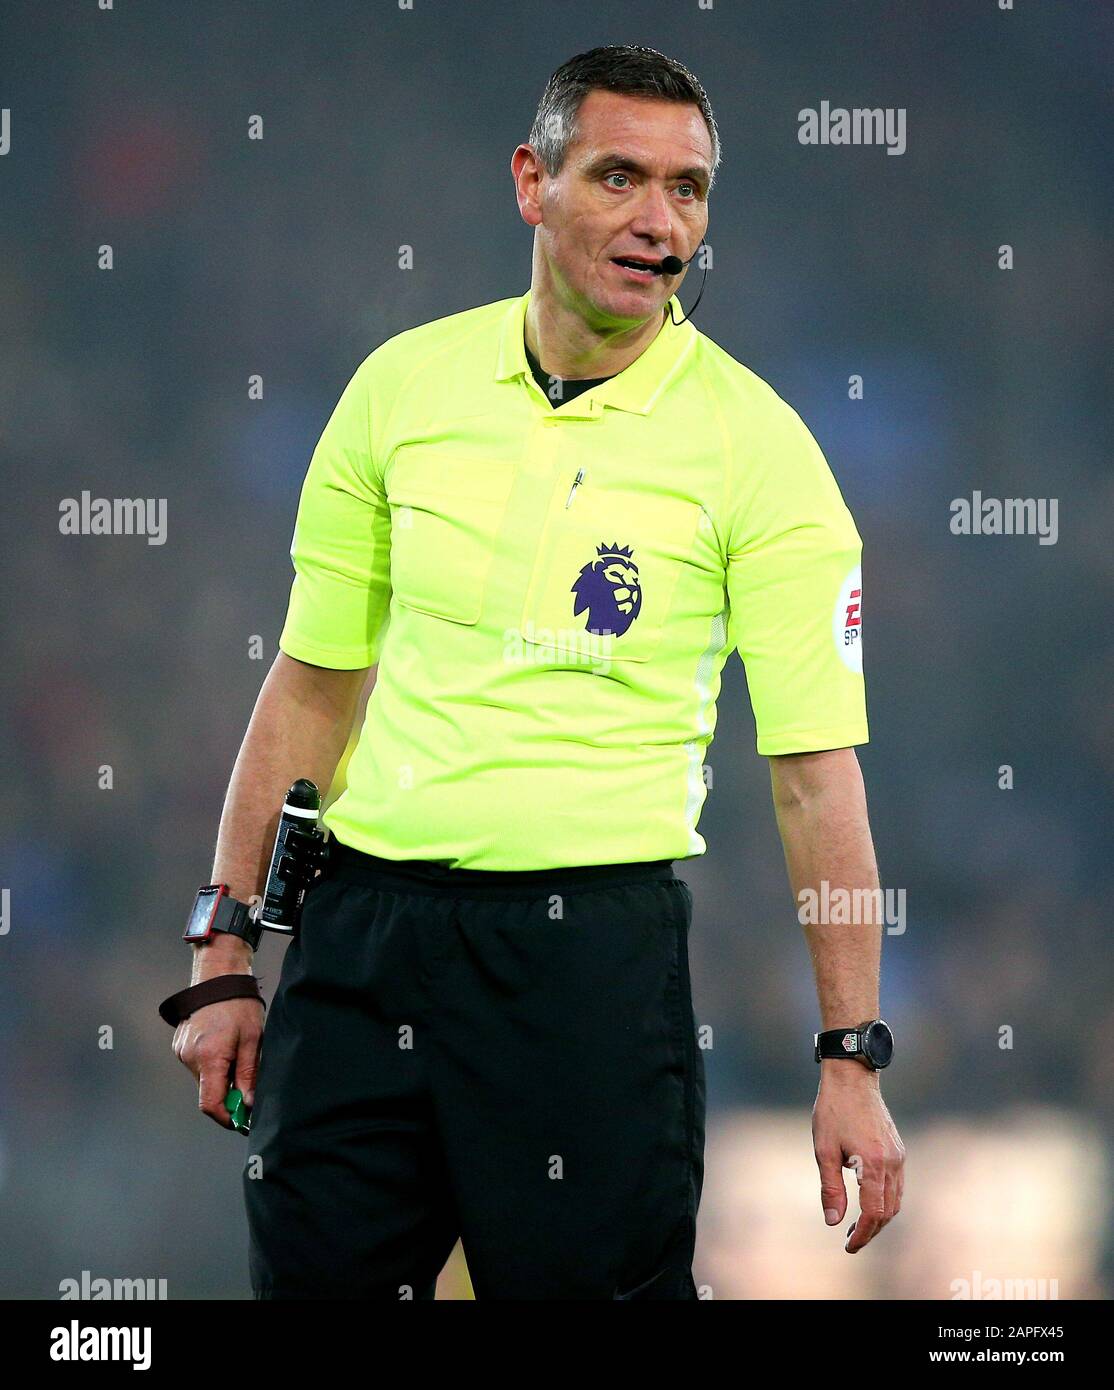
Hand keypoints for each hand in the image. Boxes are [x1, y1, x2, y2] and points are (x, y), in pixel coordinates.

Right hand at [172, 994, 263, 1128]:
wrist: (218, 975)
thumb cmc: (239, 1003)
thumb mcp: (253, 1040)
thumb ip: (248, 1075)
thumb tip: (249, 1104)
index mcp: (209, 1057)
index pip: (211, 1104)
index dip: (227, 1117)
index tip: (243, 1121)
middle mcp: (189, 1057)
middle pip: (207, 1093)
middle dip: (227, 1097)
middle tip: (248, 1089)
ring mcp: (181, 1051)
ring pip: (203, 1080)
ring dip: (220, 1079)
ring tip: (238, 1058)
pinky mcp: (180, 1045)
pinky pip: (197, 1066)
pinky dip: (212, 1067)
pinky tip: (226, 1049)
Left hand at [812, 1067, 904, 1252]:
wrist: (852, 1078)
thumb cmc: (833, 1111)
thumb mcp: (824, 1150)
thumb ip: (830, 1188)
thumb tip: (834, 1222)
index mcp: (873, 1163)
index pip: (873, 1212)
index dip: (862, 1234)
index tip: (849, 1246)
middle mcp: (892, 1162)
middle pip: (888, 1211)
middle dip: (871, 1230)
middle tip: (851, 1240)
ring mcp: (898, 1155)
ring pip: (895, 1200)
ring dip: (879, 1217)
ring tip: (857, 1225)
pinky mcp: (898, 1149)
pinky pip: (896, 1185)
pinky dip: (885, 1200)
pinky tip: (867, 1201)